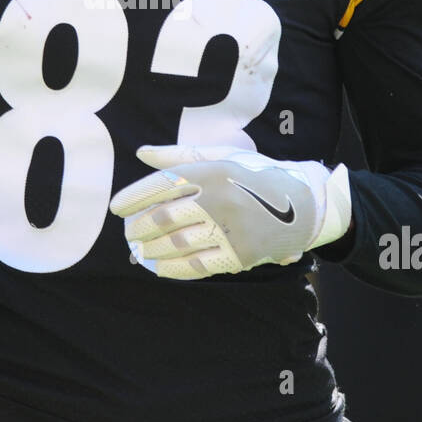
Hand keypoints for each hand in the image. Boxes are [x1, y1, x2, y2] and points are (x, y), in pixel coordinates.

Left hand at [109, 144, 350, 279]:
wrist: (305, 204)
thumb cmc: (255, 176)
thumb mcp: (222, 157)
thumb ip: (179, 156)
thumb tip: (141, 152)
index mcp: (214, 170)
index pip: (163, 184)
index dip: (134, 197)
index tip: (116, 208)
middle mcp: (221, 198)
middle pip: (165, 217)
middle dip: (140, 228)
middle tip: (129, 234)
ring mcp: (231, 228)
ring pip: (177, 244)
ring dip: (151, 250)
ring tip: (139, 251)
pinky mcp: (241, 254)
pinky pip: (198, 265)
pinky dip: (173, 268)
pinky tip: (160, 267)